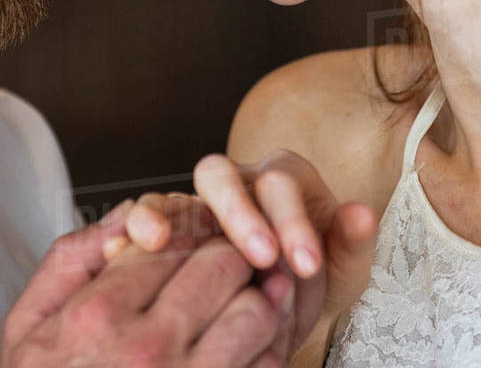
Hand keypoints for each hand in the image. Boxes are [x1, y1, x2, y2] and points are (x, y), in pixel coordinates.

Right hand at [0, 198, 296, 367]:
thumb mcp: (26, 327)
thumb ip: (70, 260)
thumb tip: (123, 217)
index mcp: (98, 316)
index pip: (170, 240)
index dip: (188, 232)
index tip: (190, 240)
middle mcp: (147, 349)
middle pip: (222, 265)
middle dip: (225, 256)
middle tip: (221, 264)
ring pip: (257, 311)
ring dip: (254, 300)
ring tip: (239, 301)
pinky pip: (268, 364)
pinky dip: (269, 345)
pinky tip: (251, 341)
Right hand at [115, 151, 377, 364]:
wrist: (283, 304)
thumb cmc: (312, 278)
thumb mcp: (342, 270)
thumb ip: (352, 241)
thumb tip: (360, 213)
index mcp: (281, 179)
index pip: (280, 184)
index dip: (292, 221)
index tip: (306, 262)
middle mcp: (235, 183)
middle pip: (221, 175)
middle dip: (237, 215)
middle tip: (259, 258)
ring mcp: (195, 206)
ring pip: (172, 193)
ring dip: (163, 216)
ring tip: (156, 242)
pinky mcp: (165, 231)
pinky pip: (141, 222)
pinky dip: (128, 229)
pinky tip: (120, 250)